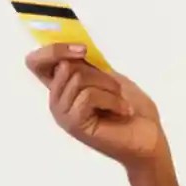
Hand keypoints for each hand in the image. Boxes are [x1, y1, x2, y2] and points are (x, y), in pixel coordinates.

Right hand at [25, 44, 164, 167]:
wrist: (149, 138)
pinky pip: (88, 95)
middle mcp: (58, 101)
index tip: (82, 49)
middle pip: (64, 65)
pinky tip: (122, 111)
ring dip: (109, 87)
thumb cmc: (132, 109)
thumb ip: (88, 65)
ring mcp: (63, 114)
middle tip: (116, 89)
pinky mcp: (74, 124)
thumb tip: (73, 47)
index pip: (36, 62)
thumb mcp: (110, 77)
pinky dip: (112, 100)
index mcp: (64, 87)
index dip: (52, 50)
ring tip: (120, 102)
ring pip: (78, 78)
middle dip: (98, 72)